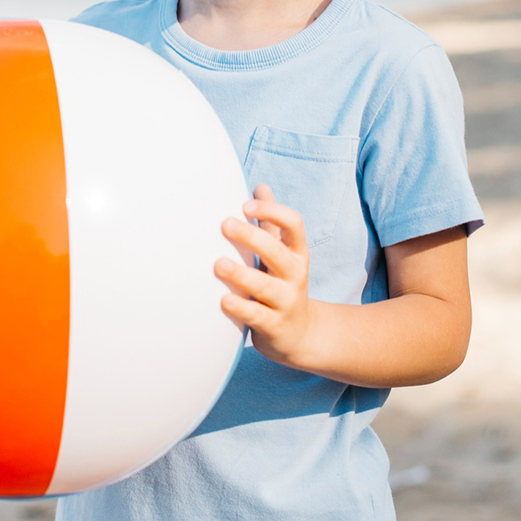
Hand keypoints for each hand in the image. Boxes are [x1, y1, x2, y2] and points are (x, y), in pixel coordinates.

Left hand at [214, 184, 313, 368]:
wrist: (301, 334)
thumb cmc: (283, 282)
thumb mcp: (283, 252)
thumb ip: (271, 222)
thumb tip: (260, 187)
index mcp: (296, 252)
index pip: (294, 225)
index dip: (272, 212)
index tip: (246, 205)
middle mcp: (295, 275)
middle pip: (278, 252)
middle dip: (252, 237)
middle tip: (225, 224)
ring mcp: (286, 301)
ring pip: (266, 287)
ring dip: (242, 275)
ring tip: (219, 264)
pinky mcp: (275, 326)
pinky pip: (257, 317)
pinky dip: (241, 308)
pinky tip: (223, 299)